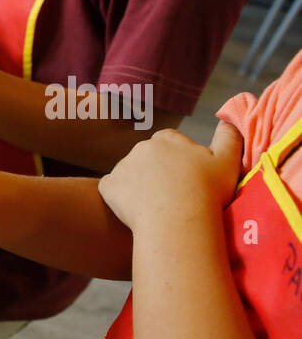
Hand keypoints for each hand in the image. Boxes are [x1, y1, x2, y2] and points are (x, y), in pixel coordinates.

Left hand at [98, 124, 242, 229]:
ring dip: (138, 183)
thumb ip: (229, 137)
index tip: (187, 176)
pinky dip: (119, 196)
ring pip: (130, 172)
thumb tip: (227, 119)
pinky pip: (111, 188)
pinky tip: (134, 208)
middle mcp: (141, 147)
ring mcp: (123, 166)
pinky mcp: (109, 186)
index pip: (169, 140)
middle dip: (157, 170)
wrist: (178, 220)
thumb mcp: (228, 161)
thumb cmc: (207, 191)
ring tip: (155, 204)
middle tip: (172, 192)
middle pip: (148, 156)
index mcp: (167, 139)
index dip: (178, 158)